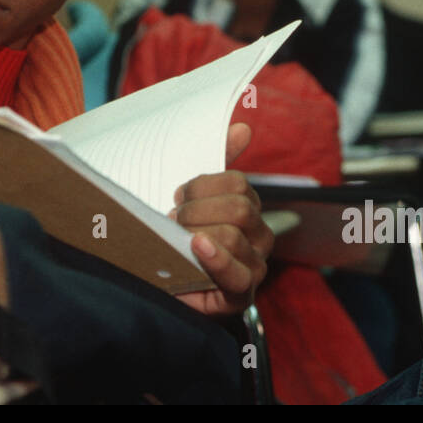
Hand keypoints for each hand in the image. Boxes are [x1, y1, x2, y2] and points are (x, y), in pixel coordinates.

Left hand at [173, 123, 272, 316]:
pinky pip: (237, 275)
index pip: (238, 183)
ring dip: (195, 233)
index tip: (176, 195)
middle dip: (196, 210)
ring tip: (174, 239)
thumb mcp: (194, 195)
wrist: (162, 282)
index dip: (202, 186)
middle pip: (239, 208)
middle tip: (172, 219)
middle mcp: (260, 236)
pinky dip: (216, 258)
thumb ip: (219, 159)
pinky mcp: (241, 294)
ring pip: (232, 236)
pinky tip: (198, 247)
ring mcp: (255, 266)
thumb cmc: (177, 234)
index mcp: (250, 208)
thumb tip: (243, 128)